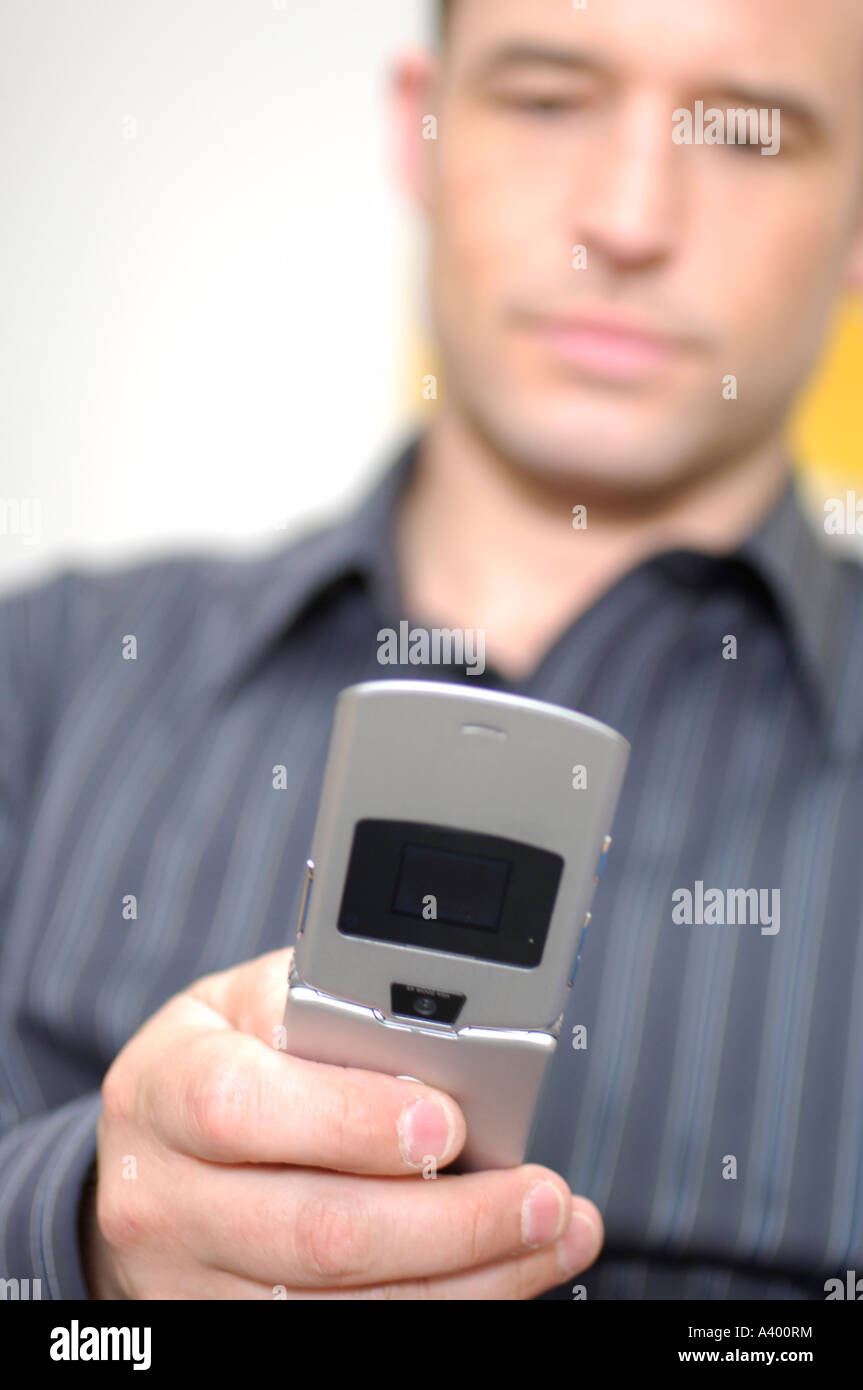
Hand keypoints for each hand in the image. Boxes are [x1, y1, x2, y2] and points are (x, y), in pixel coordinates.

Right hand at [82, 948, 602, 1298]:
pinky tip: (503, 1277)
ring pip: (344, 1306)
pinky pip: (347, 1337)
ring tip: (554, 1237)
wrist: (149, 1163)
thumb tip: (427, 1035)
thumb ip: (322, 1006)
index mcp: (161, 1090)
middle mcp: (163, 1200)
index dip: (351, 1120)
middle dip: (453, 1221)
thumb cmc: (218, 1059)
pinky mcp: (230, 1332)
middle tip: (543, 1194)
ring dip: (472, 1280)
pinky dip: (443, 1309)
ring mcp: (190, 1285)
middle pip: (317, 1233)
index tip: (445, 1123)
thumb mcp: (244, 1003)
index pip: (241, 1109)